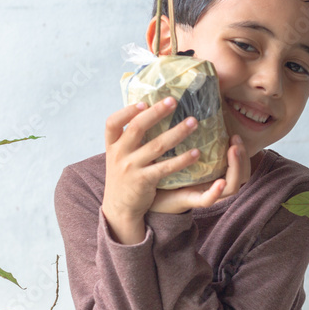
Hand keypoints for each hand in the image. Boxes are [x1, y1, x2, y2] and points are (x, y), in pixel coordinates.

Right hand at [102, 97, 203, 243]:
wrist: (119, 209)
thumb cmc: (124, 177)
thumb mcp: (118, 157)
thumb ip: (127, 139)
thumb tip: (145, 112)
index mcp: (112, 146)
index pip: (112, 123)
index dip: (127, 111)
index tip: (144, 101)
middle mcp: (119, 155)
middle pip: (136, 128)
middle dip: (156, 112)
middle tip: (174, 100)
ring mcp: (131, 168)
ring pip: (156, 145)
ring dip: (177, 132)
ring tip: (193, 122)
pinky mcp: (144, 181)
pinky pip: (166, 167)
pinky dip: (182, 159)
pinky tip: (196, 153)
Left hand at [150, 135, 250, 213]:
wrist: (149, 192)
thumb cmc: (165, 170)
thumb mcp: (181, 151)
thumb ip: (190, 136)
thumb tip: (191, 110)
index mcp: (215, 173)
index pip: (241, 166)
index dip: (243, 152)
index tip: (234, 135)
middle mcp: (214, 185)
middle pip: (242, 177)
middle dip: (243, 157)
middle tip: (236, 140)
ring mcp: (205, 193)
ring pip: (232, 188)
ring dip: (235, 169)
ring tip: (232, 151)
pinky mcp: (192, 201)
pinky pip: (209, 199)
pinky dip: (216, 191)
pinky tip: (220, 182)